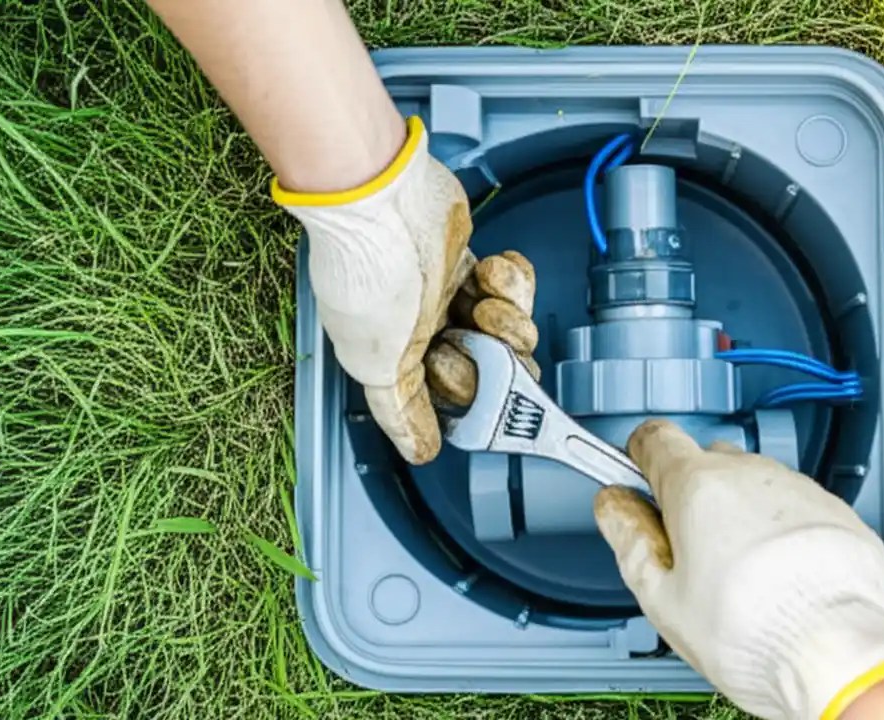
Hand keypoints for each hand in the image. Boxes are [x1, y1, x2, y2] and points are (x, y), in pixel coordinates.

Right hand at [275, 116, 536, 463]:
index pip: (457, 396)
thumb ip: (402, 411)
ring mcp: (450, 295)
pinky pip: (513, 284)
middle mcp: (426, 331)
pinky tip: (491, 269)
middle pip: (491, 365)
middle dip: (498, 351)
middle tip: (483, 330)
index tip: (477, 375)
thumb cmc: (369, 275)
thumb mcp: (380, 363)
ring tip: (482, 292)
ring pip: (508, 327)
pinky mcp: (471, 259)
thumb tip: (420, 452)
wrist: (381, 198)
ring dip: (506, 311)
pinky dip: (512, 278)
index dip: (475, 388)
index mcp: (401, 361)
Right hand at [593, 420, 883, 719]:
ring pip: (752, 485)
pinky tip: (779, 578)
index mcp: (697, 486)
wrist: (837, 649)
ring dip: (738, 514)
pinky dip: (780, 532)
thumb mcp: (661, 596)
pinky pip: (794, 508)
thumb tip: (613, 508)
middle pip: (704, 462)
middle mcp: (749, 473)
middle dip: (690, 496)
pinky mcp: (834, 510)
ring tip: (739, 576)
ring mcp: (796, 488)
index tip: (634, 479)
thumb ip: (629, 540)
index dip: (637, 457)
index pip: (654, 438)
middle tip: (685, 550)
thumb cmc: (752, 630)